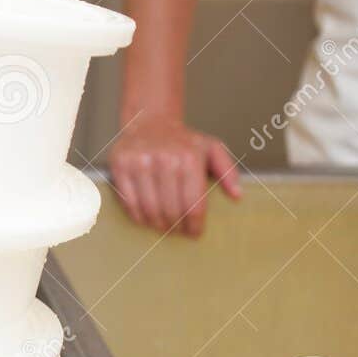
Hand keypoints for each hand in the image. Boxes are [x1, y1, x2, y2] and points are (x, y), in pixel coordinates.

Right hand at [109, 113, 242, 237]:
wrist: (150, 122)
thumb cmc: (182, 141)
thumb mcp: (211, 148)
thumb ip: (227, 170)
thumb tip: (237, 195)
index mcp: (189, 157)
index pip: (192, 202)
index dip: (194, 223)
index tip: (194, 234)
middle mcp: (164, 159)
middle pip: (171, 209)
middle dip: (176, 226)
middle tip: (178, 232)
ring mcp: (140, 163)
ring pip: (149, 209)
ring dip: (157, 224)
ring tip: (163, 227)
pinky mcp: (121, 166)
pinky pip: (129, 202)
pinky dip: (138, 216)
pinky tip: (146, 219)